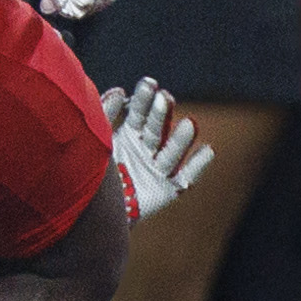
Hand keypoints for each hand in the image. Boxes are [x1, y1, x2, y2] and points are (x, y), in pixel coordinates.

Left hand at [102, 77, 214, 221]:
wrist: (92, 216)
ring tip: (189, 124)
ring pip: (171, 151)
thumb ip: (104, 115)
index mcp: (130, 133)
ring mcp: (158, 168)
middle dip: (159, 113)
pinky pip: (187, 176)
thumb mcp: (94, 142)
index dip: (142, 99)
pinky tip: (208, 150)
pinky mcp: (169, 189)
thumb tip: (120, 92)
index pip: (138, 112)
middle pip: (156, 128)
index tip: (146, 85)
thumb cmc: (93, 175)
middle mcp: (147, 147)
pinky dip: (199, 165)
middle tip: (163, 97)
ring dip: (181, 138)